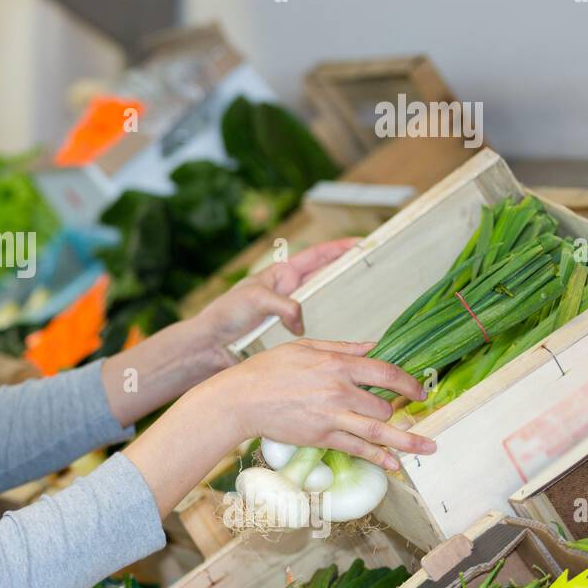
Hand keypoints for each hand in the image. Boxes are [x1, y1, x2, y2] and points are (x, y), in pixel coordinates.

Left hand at [188, 236, 360, 355]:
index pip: (316, 255)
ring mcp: (290, 311)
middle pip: (326, 276)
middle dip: (349, 270)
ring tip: (371, 300)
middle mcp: (289, 290)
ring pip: (324, 302)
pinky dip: (331, 325)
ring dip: (344, 301)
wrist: (211, 344)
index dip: (339, 248)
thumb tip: (302, 322)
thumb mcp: (254, 300)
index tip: (362, 243)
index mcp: (281, 274)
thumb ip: (283, 305)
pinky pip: (316, 324)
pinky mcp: (289, 332)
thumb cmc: (226, 314)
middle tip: (377, 268)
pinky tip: (347, 332)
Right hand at [197, 337, 437, 469]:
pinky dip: (379, 458)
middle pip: (384, 406)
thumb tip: (372, 346)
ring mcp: (331, 415)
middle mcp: (339, 390)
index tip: (419, 391)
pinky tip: (395, 465)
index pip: (386, 373)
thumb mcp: (304, 348)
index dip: (408, 384)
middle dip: (395, 412)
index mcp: (337, 364)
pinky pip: (357, 449)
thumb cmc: (268, 370)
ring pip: (379, 431)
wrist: (241, 398)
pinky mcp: (321, 437)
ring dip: (408, 441)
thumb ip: (341, 347)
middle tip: (402, 417)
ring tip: (429, 448)